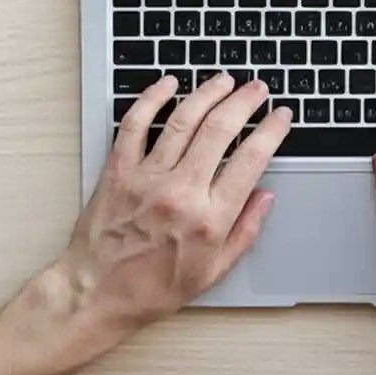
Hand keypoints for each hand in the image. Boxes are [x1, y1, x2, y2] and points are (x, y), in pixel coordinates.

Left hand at [54, 73, 291, 341]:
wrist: (95, 293)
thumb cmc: (152, 288)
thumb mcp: (213, 272)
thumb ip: (245, 232)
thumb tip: (266, 197)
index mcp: (209, 219)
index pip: (251, 160)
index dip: (271, 131)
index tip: (280, 117)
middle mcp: (180, 193)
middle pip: (220, 130)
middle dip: (245, 102)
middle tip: (257, 89)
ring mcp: (147, 178)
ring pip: (183, 120)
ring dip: (208, 93)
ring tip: (224, 81)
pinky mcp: (118, 171)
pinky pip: (135, 124)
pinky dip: (152, 98)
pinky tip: (168, 84)